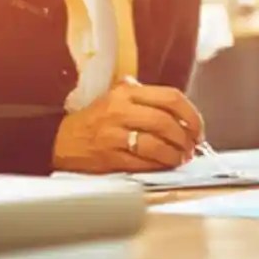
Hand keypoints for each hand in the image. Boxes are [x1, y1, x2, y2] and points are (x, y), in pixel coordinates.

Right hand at [53, 81, 203, 173]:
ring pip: (157, 145)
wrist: (60, 140)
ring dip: (175, 154)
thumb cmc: (96, 120)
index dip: (191, 114)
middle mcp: (119, 111)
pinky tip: (165, 165)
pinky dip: (160, 165)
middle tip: (192, 147)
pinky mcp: (109, 158)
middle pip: (166, 122)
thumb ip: (147, 98)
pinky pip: (143, 163)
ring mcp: (113, 135)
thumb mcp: (117, 98)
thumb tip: (182, 113)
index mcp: (126, 93)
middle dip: (185, 138)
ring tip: (181, 158)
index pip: (171, 97)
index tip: (198, 128)